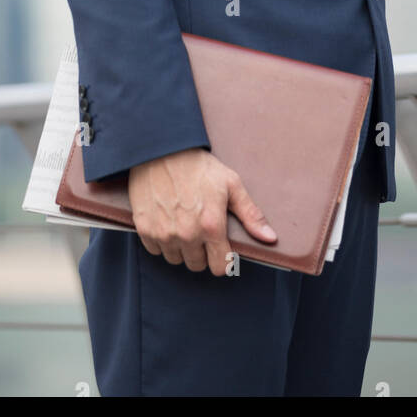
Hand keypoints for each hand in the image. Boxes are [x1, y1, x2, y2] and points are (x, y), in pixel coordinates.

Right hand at [127, 147, 276, 275]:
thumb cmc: (199, 166)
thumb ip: (251, 215)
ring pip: (176, 259)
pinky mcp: (145, 229)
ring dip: (180, 247)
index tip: (220, 247)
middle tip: (200, 229)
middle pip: (197, 265)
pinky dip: (161, 241)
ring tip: (183, 223)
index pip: (219, 267)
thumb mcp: (231, 184)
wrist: (162, 149)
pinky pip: (155, 250)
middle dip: (201, 251)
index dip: (222, 258)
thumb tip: (270, 238)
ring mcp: (164, 233)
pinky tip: (166, 221)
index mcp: (211, 225)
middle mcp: (187, 234)